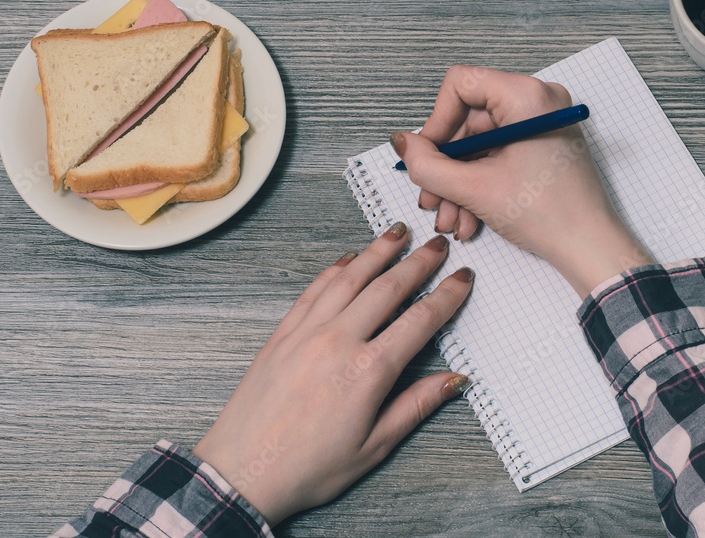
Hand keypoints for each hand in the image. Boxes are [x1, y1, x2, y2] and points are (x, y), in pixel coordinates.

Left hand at [193, 222, 472, 526]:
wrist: (243, 471)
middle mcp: (338, 341)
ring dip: (378, 251)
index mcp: (368, 371)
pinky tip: (349, 259)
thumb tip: (454, 381)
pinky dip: (336, 268)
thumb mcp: (374, 446)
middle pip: (389, 287)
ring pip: (351, 277)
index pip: (420, 319)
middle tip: (438, 245)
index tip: (462, 279)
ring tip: (398, 233)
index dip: (447, 294)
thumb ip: (416, 405)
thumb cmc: (306, 467)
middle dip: (419, 261)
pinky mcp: (283, 332)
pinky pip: (315, 288)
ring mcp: (307, 332)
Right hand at [391, 66, 651, 297]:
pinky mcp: (542, 147)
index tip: (427, 156)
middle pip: (467, 120)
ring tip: (450, 219)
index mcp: (527, 96)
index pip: (461, 85)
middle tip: (431, 198)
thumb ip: (429, 165)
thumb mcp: (474, 189)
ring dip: (458, 184)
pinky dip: (479, 185)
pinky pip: (498, 156)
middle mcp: (537, 101)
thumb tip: (403, 144)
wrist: (590, 248)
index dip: (436, 121)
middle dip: (446, 166)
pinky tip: (469, 219)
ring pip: (479, 145)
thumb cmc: (549, 215)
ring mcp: (541, 125)